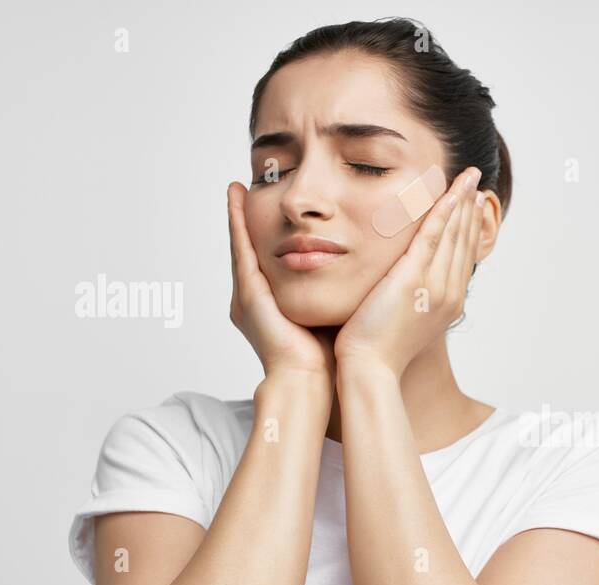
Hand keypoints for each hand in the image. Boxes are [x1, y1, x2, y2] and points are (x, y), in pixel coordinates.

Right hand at [227, 182, 335, 381]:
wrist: (313, 383)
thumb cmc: (328, 357)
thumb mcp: (331, 312)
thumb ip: (336, 291)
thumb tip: (363, 270)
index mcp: (272, 306)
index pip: (269, 261)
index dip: (269, 234)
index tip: (272, 207)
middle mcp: (253, 300)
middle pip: (251, 251)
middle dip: (247, 221)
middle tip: (243, 188)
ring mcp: (247, 298)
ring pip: (242, 247)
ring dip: (238, 216)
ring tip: (235, 187)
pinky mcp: (249, 296)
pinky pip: (242, 251)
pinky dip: (237, 224)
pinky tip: (236, 198)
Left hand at [333, 167, 485, 378]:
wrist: (369, 367)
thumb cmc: (376, 349)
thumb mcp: (403, 319)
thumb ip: (411, 297)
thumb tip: (406, 283)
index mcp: (449, 303)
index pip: (462, 256)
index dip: (469, 227)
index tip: (471, 203)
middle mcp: (450, 293)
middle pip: (464, 241)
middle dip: (470, 208)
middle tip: (475, 180)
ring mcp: (435, 285)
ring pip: (453, 234)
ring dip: (461, 201)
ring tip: (468, 177)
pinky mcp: (414, 278)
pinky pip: (434, 236)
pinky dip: (443, 211)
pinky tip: (450, 192)